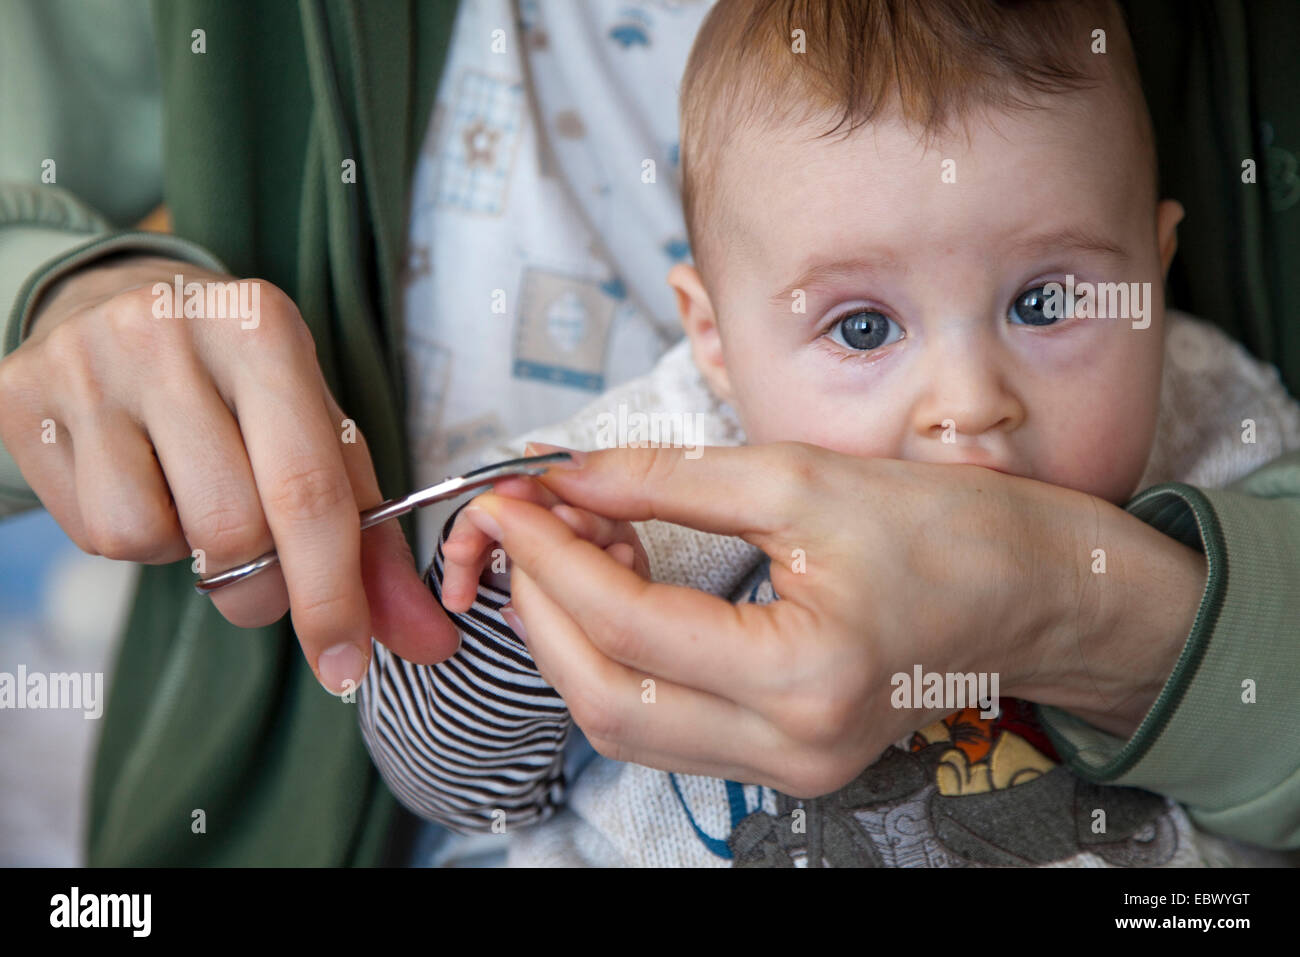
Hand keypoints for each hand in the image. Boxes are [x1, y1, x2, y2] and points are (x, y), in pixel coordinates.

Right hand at [0, 256, 458, 692]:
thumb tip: (424, 642)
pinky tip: (139, 483)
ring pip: (148, 537)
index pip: (307, 490)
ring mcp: (87, 362)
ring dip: (185, 557)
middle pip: (231, 527)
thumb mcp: (321, 435)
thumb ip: (372, 543)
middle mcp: (170, 332)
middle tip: (262, 572)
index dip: (331, 595)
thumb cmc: (246, 387)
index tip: (346, 666)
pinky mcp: (23, 398)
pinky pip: (91, 531)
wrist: (119, 300)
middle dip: (261, 587)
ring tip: (193, 500)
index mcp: (264, 329)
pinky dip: (132, 538)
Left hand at [458, 444, 1205, 796]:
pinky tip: (617, 590)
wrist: (1036, 596)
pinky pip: (667, 726)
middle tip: (520, 530)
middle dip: (542, 611)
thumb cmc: (949, 530)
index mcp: (805, 675)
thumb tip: (570, 476)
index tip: (512, 499)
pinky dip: (622, 662)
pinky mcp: (784, 761)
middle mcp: (790, 747)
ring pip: (626, 725)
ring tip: (570, 550)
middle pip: (607, 699)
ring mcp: (788, 769)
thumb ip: (670, 480)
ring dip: (575, 639)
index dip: (553, 557)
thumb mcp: (801, 479)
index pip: (629, 624)